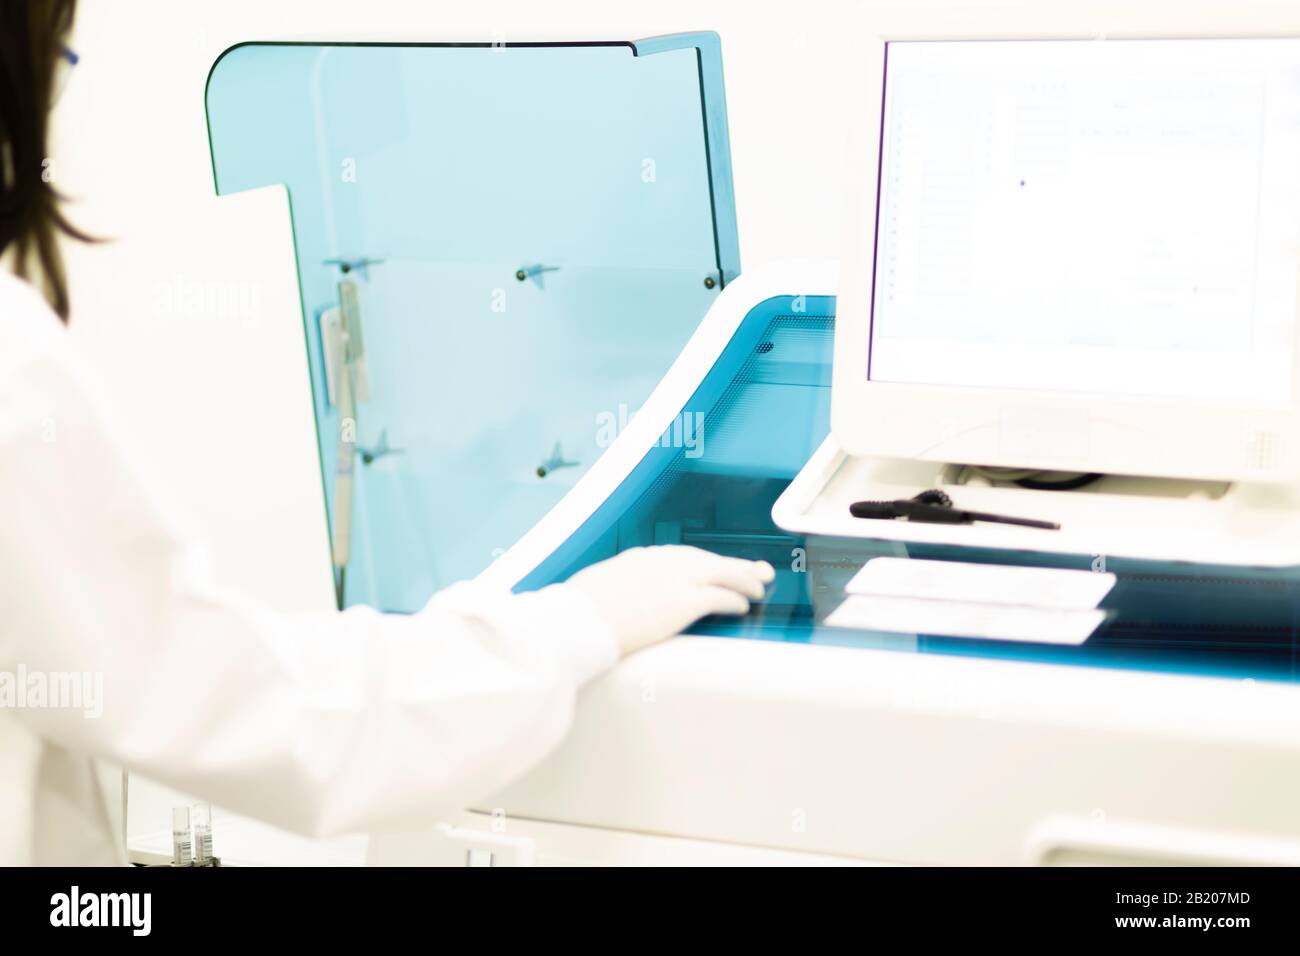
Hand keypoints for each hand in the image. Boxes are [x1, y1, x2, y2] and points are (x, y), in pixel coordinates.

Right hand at [566, 545, 774, 656]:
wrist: (578, 619)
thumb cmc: (578, 610)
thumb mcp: (596, 588)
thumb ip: (615, 588)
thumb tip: (614, 598)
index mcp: (641, 558)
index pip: (682, 556)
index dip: (705, 562)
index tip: (717, 566)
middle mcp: (661, 562)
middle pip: (707, 560)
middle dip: (735, 565)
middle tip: (757, 569)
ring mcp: (674, 580)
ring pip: (721, 573)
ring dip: (743, 580)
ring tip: (758, 588)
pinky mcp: (683, 602)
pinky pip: (719, 597)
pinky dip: (735, 599)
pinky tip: (744, 605)